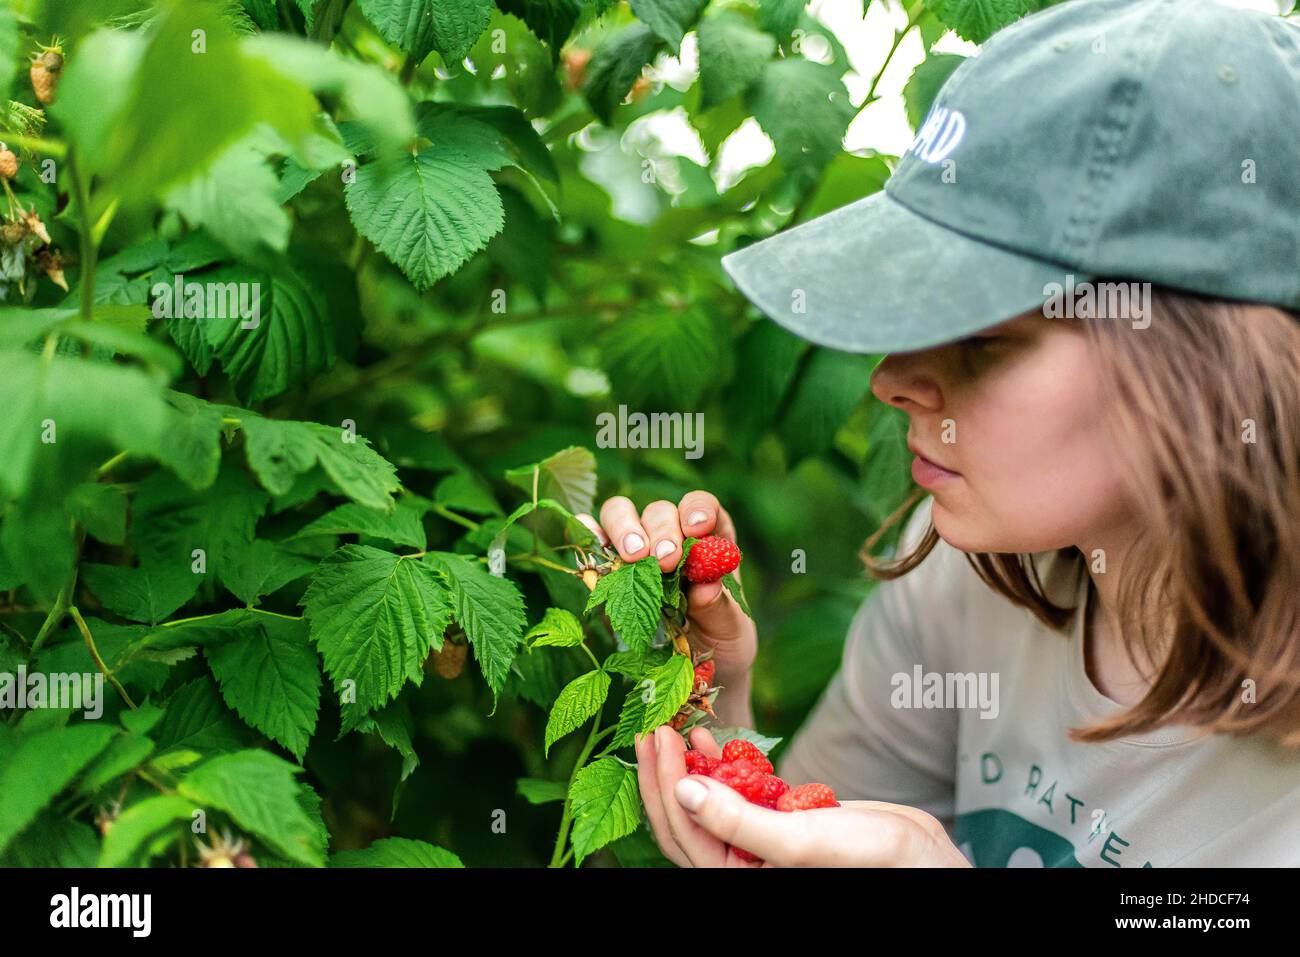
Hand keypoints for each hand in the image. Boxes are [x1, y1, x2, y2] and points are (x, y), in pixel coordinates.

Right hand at [577, 490, 755, 679]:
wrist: (694, 671)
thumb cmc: (720, 641)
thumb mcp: (731, 629)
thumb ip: (721, 606)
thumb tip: (706, 586)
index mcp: (711, 541)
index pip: (702, 507)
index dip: (697, 509)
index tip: (696, 529)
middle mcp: (671, 536)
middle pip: (659, 511)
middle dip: (661, 531)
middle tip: (665, 560)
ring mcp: (636, 550)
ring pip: (621, 514)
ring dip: (624, 529)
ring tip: (633, 557)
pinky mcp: (607, 570)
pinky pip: (592, 540)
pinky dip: (587, 535)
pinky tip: (592, 544)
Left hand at [634, 726, 971, 867]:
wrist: (927, 857)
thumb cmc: (873, 859)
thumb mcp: (801, 840)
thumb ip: (738, 821)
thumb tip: (684, 791)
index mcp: (738, 880)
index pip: (682, 831)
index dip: (662, 782)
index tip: (657, 733)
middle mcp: (740, 868)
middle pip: (683, 819)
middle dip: (664, 771)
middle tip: (653, 722)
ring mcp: (755, 848)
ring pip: (704, 806)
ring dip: (687, 766)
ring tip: (677, 725)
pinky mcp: (773, 827)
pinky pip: (731, 799)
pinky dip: (718, 769)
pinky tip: (711, 740)